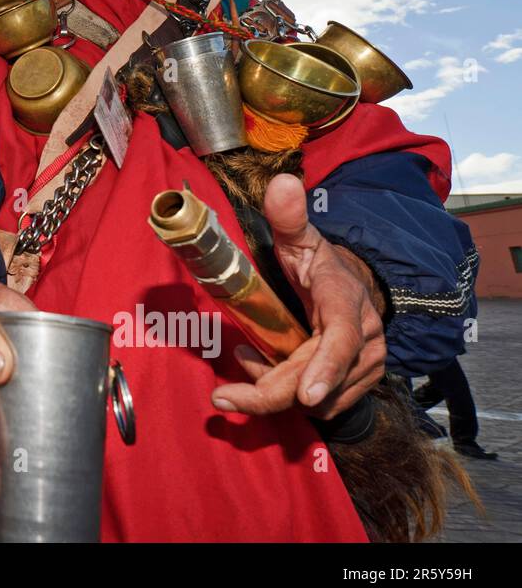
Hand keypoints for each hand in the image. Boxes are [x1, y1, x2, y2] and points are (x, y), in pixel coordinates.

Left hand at [211, 174, 384, 419]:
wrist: (354, 287)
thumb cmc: (319, 265)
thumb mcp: (301, 239)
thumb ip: (288, 217)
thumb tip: (282, 183)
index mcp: (346, 303)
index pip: (341, 338)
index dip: (326, 367)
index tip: (306, 395)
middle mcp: (364, 341)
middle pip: (317, 382)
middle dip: (268, 395)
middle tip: (224, 398)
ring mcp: (364, 367)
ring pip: (315, 400)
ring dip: (272, 387)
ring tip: (247, 359)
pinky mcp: (357, 385)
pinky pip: (319, 404)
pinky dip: (286, 391)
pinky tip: (264, 366)